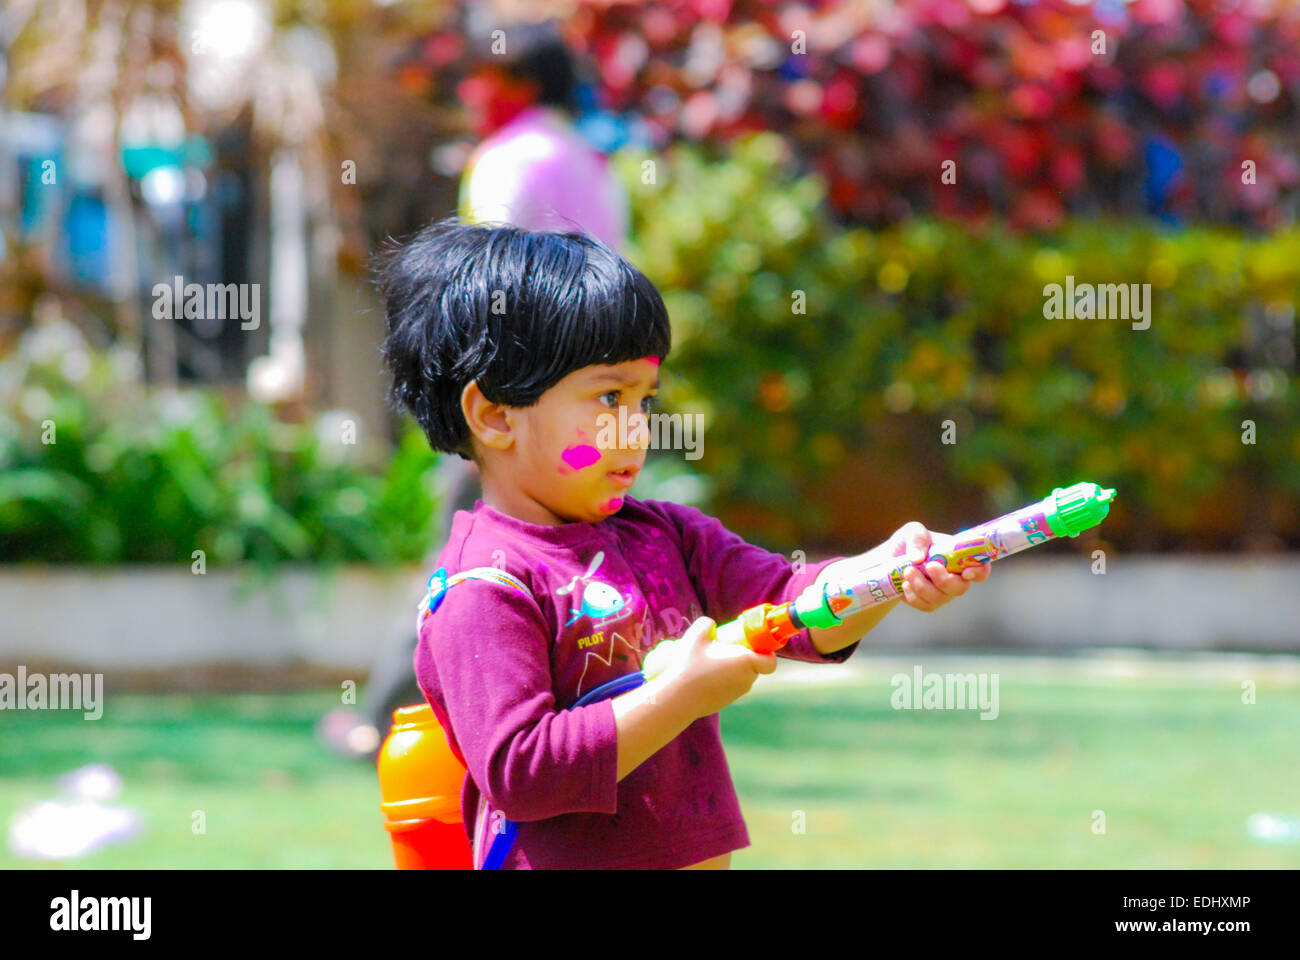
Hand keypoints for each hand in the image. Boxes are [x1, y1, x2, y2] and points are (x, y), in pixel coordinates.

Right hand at [653, 616, 777, 718]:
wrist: (677, 698)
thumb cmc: (690, 665)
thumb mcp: (695, 635)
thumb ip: (707, 624)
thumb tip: (711, 625)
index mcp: (746, 662)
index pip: (770, 661)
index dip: (765, 653)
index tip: (749, 645)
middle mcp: (747, 680)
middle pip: (754, 667)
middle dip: (743, 657)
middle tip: (723, 649)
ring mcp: (737, 694)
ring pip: (741, 678)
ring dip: (731, 669)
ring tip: (709, 663)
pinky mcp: (726, 703)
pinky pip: (730, 688)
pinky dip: (722, 681)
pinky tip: (703, 677)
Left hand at [885, 522, 991, 612]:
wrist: (892, 559)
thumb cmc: (910, 543)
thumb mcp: (912, 531)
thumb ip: (917, 538)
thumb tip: (917, 558)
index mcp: (960, 558)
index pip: (981, 568)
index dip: (979, 572)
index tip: (965, 572)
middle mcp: (956, 578)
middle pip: (961, 588)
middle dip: (945, 580)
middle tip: (929, 566)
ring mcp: (943, 593)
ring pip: (941, 598)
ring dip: (923, 586)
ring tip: (908, 571)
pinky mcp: (928, 603)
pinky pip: (925, 605)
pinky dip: (913, 595)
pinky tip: (904, 584)